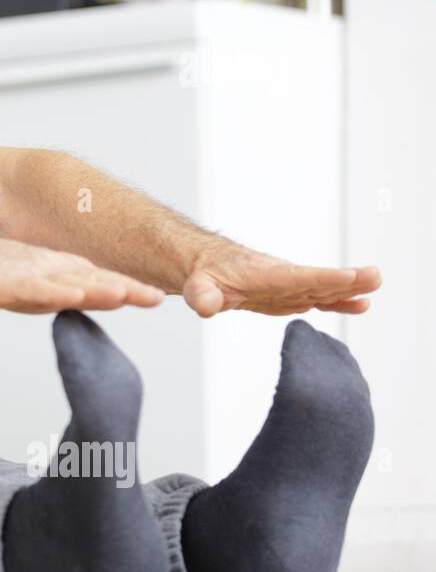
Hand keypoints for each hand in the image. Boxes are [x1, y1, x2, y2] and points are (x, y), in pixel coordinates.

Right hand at [0, 233, 165, 313]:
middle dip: (125, 291)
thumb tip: (89, 297)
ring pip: (70, 283)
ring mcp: (34, 276)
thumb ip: (63, 291)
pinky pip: (36, 288)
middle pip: (94, 283)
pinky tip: (73, 294)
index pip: (103, 284)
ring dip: (97, 289)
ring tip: (124, 293)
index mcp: (64, 276)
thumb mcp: (37, 288)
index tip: (158, 296)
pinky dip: (55, 291)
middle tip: (154, 297)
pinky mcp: (11, 282)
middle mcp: (55, 273)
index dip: (130, 291)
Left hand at [181, 245, 381, 317]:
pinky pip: (317, 298)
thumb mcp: (197, 286)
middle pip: (317, 282)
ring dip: (348, 291)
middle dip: (345, 281)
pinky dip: (338, 301)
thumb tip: (206, 307)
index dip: (322, 279)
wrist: (208, 265)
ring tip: (373, 286)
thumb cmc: (205, 274)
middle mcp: (282, 279)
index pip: (297, 277)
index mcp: (263, 275)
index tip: (349, 276)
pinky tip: (359, 304)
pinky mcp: (290, 297)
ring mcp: (289, 288)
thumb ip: (203, 296)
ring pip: (322, 290)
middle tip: (374, 277)